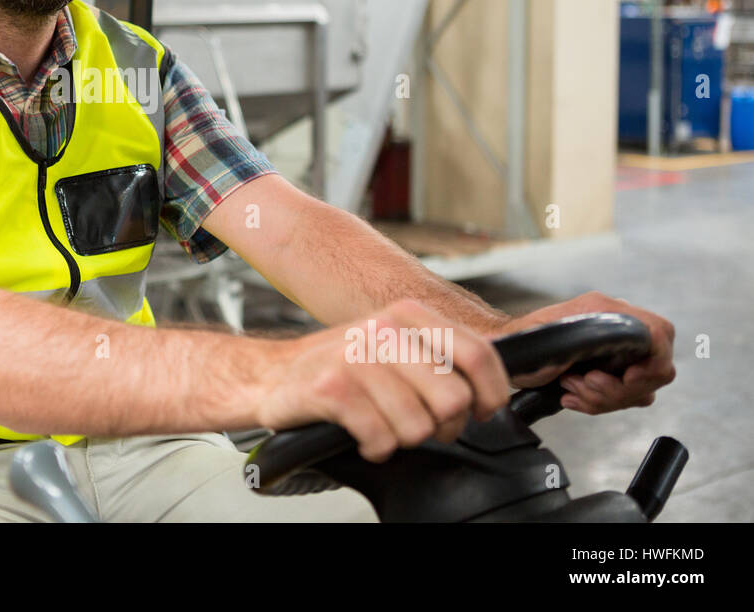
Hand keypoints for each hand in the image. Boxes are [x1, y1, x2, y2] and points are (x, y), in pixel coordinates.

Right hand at [256, 300, 510, 462]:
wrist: (272, 375)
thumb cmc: (339, 366)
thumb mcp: (393, 344)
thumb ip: (438, 356)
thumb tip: (490, 387)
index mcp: (408, 315)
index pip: (478, 353)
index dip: (491, 393)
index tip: (480, 411)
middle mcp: (384, 330)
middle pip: (453, 398)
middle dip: (443, 426)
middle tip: (422, 425)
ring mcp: (357, 357)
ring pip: (418, 425)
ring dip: (403, 439)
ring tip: (384, 427)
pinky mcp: (332, 388)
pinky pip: (381, 437)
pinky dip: (376, 448)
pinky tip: (364, 437)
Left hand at [492, 292, 675, 413]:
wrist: (508, 354)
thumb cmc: (521, 340)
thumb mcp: (549, 335)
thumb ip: (583, 336)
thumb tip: (612, 349)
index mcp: (607, 311)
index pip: (660, 333)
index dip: (651, 361)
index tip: (625, 377)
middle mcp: (619, 328)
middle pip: (654, 372)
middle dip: (616, 388)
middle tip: (580, 382)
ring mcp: (619, 351)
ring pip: (640, 390)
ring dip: (602, 398)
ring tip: (569, 387)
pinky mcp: (613, 372)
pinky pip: (625, 398)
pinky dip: (598, 403)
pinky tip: (572, 395)